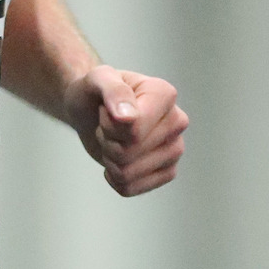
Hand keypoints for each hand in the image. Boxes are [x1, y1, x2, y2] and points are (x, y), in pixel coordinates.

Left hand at [63, 65, 187, 195]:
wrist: (90, 109)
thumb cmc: (94, 92)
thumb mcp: (95, 79)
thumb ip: (113, 90)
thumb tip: (129, 118)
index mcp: (164, 94)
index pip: (134, 130)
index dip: (108, 125)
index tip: (105, 108)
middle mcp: (177, 121)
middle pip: (128, 152)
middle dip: (107, 141)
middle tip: (107, 125)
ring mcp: (175, 149)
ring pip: (128, 174)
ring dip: (109, 159)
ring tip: (113, 139)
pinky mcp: (167, 172)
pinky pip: (130, 188)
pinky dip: (113, 177)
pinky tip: (116, 159)